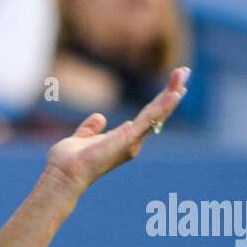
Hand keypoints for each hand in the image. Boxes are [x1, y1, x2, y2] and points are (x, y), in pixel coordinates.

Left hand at [43, 66, 190, 197]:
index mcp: (123, 140)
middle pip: (157, 113)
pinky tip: (173, 95)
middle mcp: (131, 142)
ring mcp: (130, 142)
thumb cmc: (68, 162)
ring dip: (170, 95)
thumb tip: (100, 118)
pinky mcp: (125, 140)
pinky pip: (147, 121)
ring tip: (183, 77)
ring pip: (157, 114)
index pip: (148, 116)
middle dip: (171, 91)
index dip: (161, 99)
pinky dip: (161, 107)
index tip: (174, 83)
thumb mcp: (81, 138)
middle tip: (184, 71)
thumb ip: (90, 129)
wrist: (62, 175)